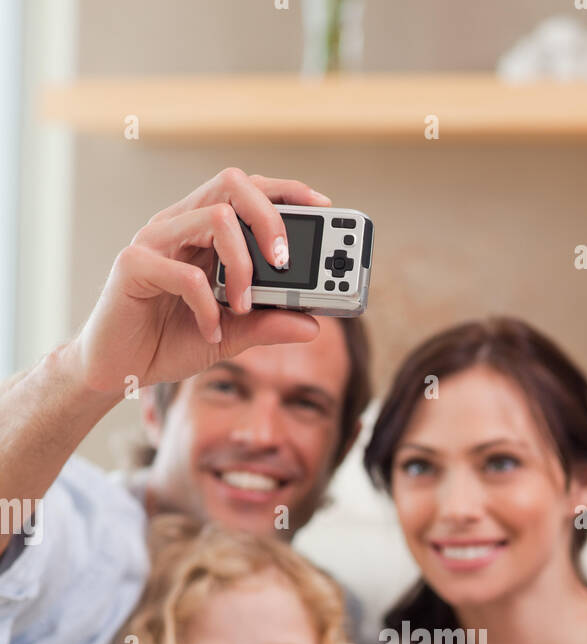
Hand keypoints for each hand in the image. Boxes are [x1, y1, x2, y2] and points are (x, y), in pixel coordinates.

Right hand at [68, 167, 329, 396]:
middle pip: (233, 185)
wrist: (114, 368)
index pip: (248, 191)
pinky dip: (208, 307)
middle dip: (271, 217)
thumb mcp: (231, 335)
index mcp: (203, 231)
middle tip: (286, 260)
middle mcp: (178, 224)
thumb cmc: (168, 341)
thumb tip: (313, 323)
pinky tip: (209, 331)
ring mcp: (154, 239)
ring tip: (243, 306)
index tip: (324, 209)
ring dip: (243, 266)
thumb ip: (267, 324)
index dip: (287, 191)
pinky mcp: (133, 264)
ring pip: (215, 218)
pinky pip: (185, 273)